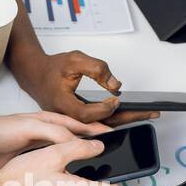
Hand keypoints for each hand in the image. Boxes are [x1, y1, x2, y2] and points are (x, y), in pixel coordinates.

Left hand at [0, 111, 107, 169]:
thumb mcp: (29, 128)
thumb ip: (53, 132)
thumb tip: (75, 141)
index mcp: (47, 121)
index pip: (77, 124)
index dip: (94, 129)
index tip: (111, 136)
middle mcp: (45, 133)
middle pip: (75, 138)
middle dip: (93, 143)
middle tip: (110, 150)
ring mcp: (38, 146)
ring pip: (66, 152)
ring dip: (80, 157)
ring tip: (96, 164)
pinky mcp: (29, 159)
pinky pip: (53, 163)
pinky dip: (65, 168)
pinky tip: (70, 175)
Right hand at [11, 48, 155, 126]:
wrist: (35, 74)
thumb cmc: (52, 68)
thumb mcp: (75, 60)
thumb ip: (96, 69)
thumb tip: (115, 84)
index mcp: (63, 105)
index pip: (87, 114)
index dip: (104, 109)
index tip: (116, 98)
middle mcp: (67, 118)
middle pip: (100, 125)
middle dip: (127, 119)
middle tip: (150, 113)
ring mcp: (72, 122)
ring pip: (101, 126)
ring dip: (124, 120)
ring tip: (145, 114)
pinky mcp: (76, 121)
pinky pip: (97, 124)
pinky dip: (114, 119)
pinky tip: (128, 115)